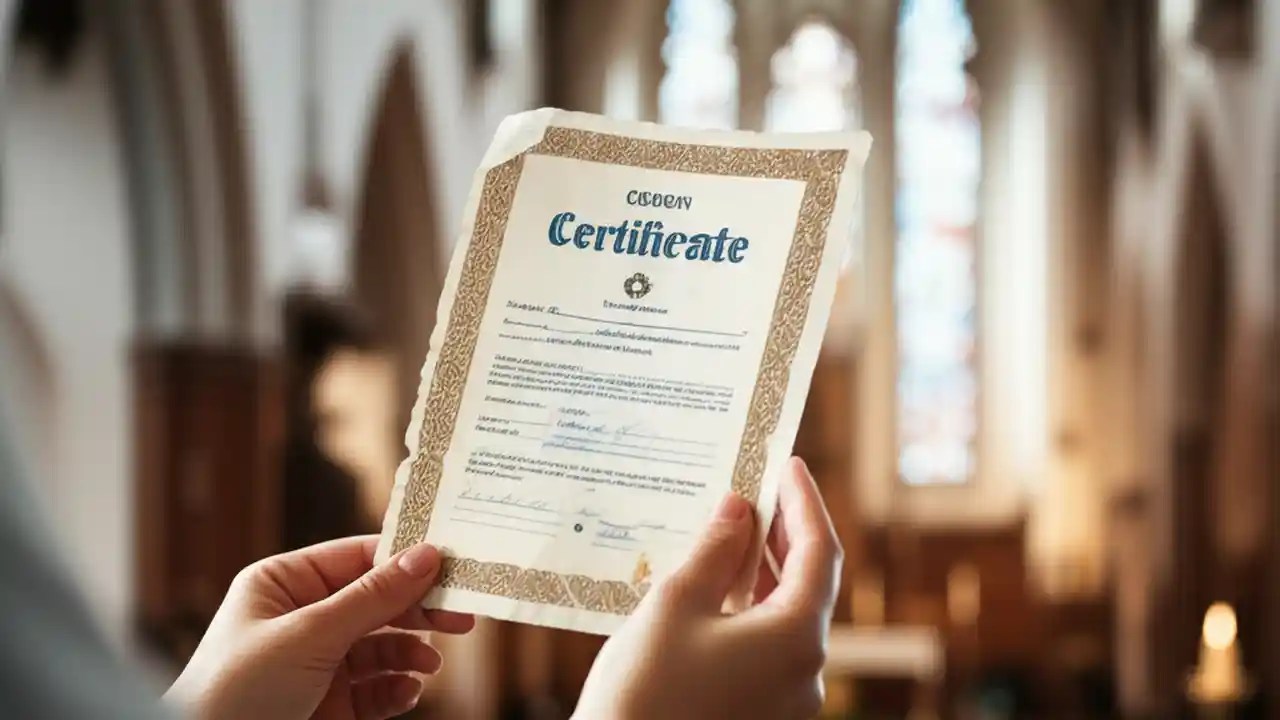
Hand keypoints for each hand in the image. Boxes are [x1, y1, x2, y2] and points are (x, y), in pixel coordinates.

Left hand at [165, 536, 474, 719]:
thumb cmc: (235, 690)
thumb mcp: (309, 635)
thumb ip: (373, 597)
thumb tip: (426, 555)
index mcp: (284, 585)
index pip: (357, 558)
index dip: (405, 559)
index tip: (453, 562)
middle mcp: (302, 618)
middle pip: (378, 601)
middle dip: (419, 610)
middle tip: (462, 614)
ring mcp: (317, 662)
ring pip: (383, 646)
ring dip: (412, 653)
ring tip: (430, 663)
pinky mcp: (330, 702)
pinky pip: (377, 688)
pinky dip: (398, 689)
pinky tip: (408, 690)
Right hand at [575, 457, 841, 719]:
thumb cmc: (645, 691)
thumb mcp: (676, 603)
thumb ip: (715, 551)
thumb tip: (737, 512)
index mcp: (798, 638)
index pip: (820, 553)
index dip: (805, 503)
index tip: (788, 464)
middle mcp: (806, 672)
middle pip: (807, 585)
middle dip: (781, 534)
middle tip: (755, 488)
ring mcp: (784, 700)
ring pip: (784, 618)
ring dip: (760, 571)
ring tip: (727, 528)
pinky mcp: (758, 714)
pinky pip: (764, 648)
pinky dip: (746, 609)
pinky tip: (713, 586)